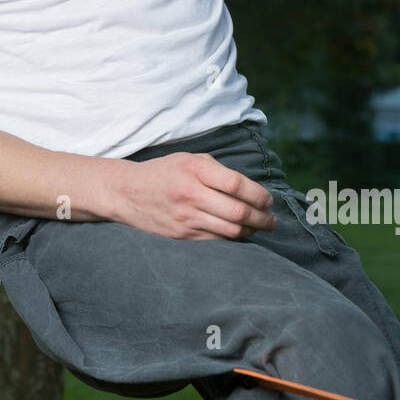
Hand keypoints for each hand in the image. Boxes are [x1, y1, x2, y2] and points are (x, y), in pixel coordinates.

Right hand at [111, 151, 277, 240]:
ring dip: (251, 230)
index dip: (259, 195)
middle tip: (272, 220)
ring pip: (230, 230)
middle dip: (263, 218)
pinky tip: (240, 233)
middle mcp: (190, 194)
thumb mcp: (189, 159)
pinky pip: (216, 240)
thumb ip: (218, 171)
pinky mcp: (182, 235)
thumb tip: (251, 190)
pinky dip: (233, 238)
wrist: (127, 192)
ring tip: (261, 227)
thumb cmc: (164, 172)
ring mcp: (185, 217)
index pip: (237, 185)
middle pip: (238, 211)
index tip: (269, 200)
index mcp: (194, 170)